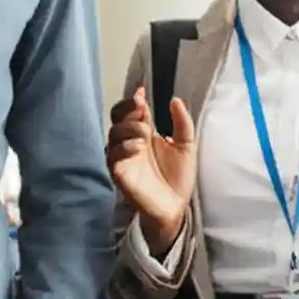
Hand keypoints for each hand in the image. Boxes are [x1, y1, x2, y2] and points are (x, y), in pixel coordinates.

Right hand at [105, 87, 196, 254]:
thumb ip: (182, 123)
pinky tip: (138, 148)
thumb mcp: (186, 146)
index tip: (141, 91)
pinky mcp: (119, 173)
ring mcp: (123, 157)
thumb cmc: (178, 177)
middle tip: (140, 108)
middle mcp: (131, 142)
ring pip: (113, 134)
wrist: (175, 206)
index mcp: (145, 133)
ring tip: (144, 133)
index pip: (132, 110)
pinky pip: (112, 157)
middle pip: (117, 118)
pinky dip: (123, 148)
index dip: (133, 100)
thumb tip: (175, 100)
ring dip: (128, 128)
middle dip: (127, 109)